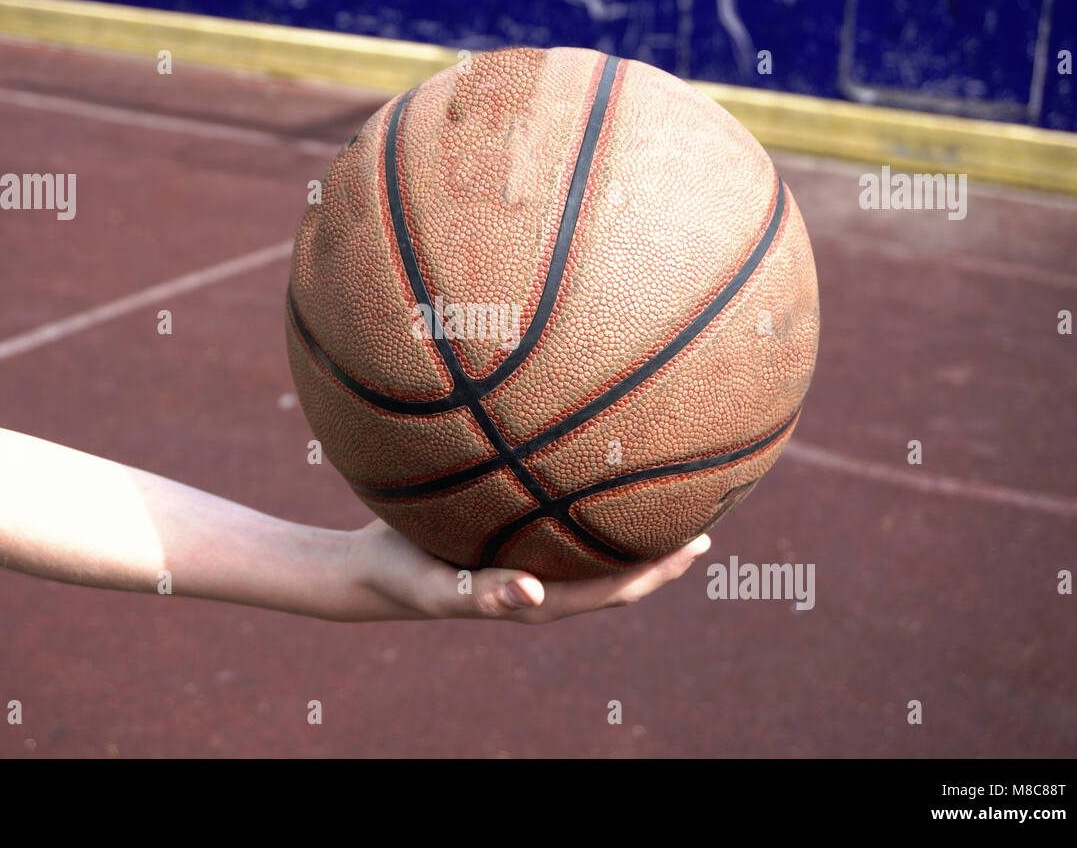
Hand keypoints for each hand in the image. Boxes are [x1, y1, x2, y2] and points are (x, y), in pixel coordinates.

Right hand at [346, 519, 711, 622]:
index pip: (613, 591)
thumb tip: (534, 592)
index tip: (696, 546)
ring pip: (595, 554)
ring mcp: (531, 565)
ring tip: (668, 502)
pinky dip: (592, 513)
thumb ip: (483, 594)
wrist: (371, 569)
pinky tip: (598, 477)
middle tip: (705, 527)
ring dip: (634, 538)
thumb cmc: (404, 575)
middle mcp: (544, 585)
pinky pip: (564, 530)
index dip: (658, 573)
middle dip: (663, 558)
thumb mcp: (440, 587)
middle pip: (618, 576)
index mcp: (538, 600)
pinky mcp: (514, 544)